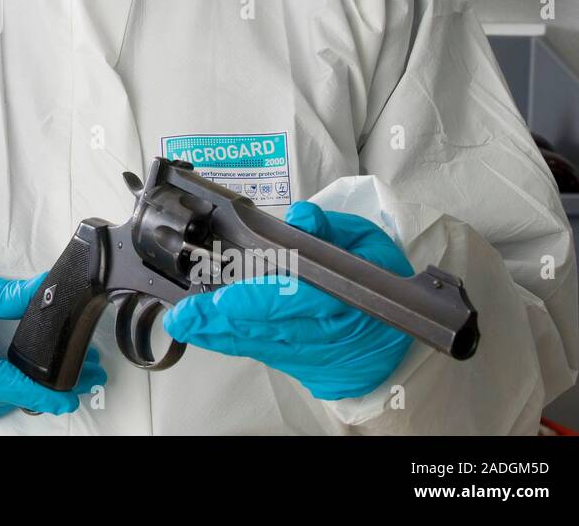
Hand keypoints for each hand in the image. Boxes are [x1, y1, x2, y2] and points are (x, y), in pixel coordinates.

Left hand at [163, 202, 413, 399]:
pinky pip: (256, 351)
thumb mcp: (368, 243)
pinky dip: (226, 342)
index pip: (295, 299)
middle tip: (185, 314)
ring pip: (255, 341)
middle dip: (221, 320)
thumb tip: (301, 217)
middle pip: (265, 325)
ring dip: (215, 333)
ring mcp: (306, 351)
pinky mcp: (294, 361)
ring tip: (182, 322)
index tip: (224, 300)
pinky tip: (199, 332)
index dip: (257, 301)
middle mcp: (321, 330)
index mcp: (342, 299)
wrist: (395, 346)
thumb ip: (332, 228)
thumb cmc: (378, 280)